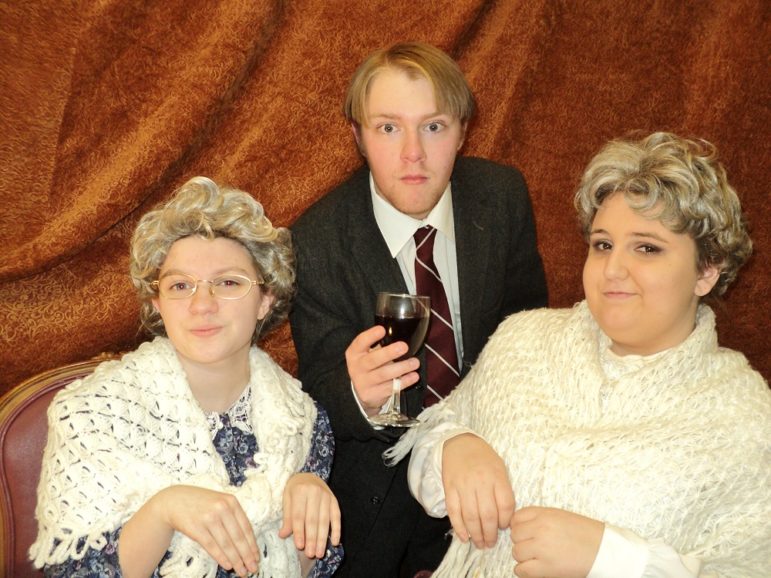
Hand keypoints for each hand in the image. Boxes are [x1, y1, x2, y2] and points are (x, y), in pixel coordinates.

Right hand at [155, 485, 259, 576]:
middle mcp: (222, 508)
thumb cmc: (201, 503)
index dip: (252, 545)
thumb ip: (233, 516)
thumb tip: (247, 542)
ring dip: (236, 560)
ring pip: (226, 544)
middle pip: (238, 537)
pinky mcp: (196, 528)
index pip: (246, 527)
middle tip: (253, 568)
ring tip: (241, 571)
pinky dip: (221, 557)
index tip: (257, 557)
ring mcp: (209, 518)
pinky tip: (228, 565)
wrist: (174, 500)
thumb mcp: (220, 502)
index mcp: (231, 501)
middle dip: (247, 556)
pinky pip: (212, 546)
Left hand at [279, 473, 340, 559]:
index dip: (299, 531)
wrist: (308, 475)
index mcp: (300, 491)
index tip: (299, 546)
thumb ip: (287, 517)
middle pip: (313, 520)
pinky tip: (335, 542)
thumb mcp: (287, 499)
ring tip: (320, 553)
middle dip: (312, 539)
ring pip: (325, 520)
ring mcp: (327, 496)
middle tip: (310, 554)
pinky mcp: (334, 500)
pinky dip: (337, 530)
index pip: (299, 515)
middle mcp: (315, 492)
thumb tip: (283, 535)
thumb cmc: (295, 490)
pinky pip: (337, 517)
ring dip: (323, 538)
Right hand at [346, 325, 419, 415]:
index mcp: (354, 353)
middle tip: (404, 347)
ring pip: (384, 374)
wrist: (362, 391)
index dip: (370, 336)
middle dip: (389, 353)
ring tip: (415, 362)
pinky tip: (414, 376)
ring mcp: (364, 383)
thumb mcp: (367, 353)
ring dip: (402, 367)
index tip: (382, 329)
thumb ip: (379, 344)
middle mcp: (356, 368)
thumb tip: (401, 331)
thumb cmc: (369, 365)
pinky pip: (391, 387)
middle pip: (373, 360)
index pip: (360, 342)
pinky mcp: (373, 395)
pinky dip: (405, 381)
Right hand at [442, 434, 514, 548]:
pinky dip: (459, 527)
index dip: (506, 521)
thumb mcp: (500, 468)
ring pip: (470, 516)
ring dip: (476, 535)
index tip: (504, 527)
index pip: (505, 505)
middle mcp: (480, 481)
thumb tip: (505, 517)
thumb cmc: (483, 458)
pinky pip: (454, 512)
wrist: (459, 444)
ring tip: (480, 544)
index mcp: (497, 476)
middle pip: (487, 515)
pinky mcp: (449, 488)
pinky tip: (464, 537)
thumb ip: (503, 490)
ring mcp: (463, 485)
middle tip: (491, 544)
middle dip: (490, 534)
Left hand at [510, 507, 603, 577]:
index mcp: (544, 514)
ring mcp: (542, 548)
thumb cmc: (585, 533)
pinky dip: (525, 571)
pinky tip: (535, 568)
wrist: (604, 550)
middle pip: (515, 535)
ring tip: (537, 558)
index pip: (516, 518)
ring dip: (524, 557)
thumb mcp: (560, 516)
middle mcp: (540, 528)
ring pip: (516, 552)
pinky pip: (521, 570)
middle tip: (535, 547)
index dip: (520, 527)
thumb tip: (519, 526)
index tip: (527, 533)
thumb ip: (539, 518)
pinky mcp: (546, 567)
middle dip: (522, 542)